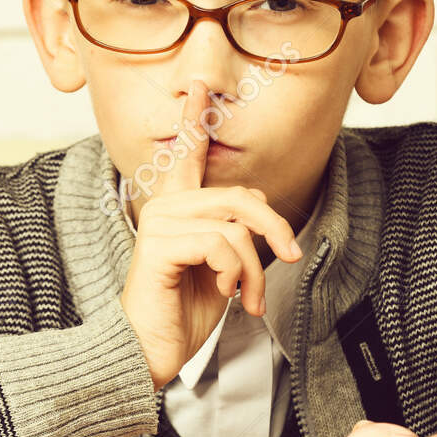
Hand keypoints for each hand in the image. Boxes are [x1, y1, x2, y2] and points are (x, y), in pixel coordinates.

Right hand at [120, 78, 302, 389]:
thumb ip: (237, 233)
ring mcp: (160, 223)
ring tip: (247, 296)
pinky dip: (234, 273)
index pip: (187, 155)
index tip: (200, 85)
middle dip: (274, 230)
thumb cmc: (181, 313)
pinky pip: (220, 243)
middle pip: (240, 196)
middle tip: (288, 257)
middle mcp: (166, 207)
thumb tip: (262, 209)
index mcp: (178, 209)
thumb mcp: (223, 269)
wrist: (148, 351)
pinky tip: (223, 293)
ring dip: (253, 267)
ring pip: (235, 225)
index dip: (195, 119)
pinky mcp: (159, 244)